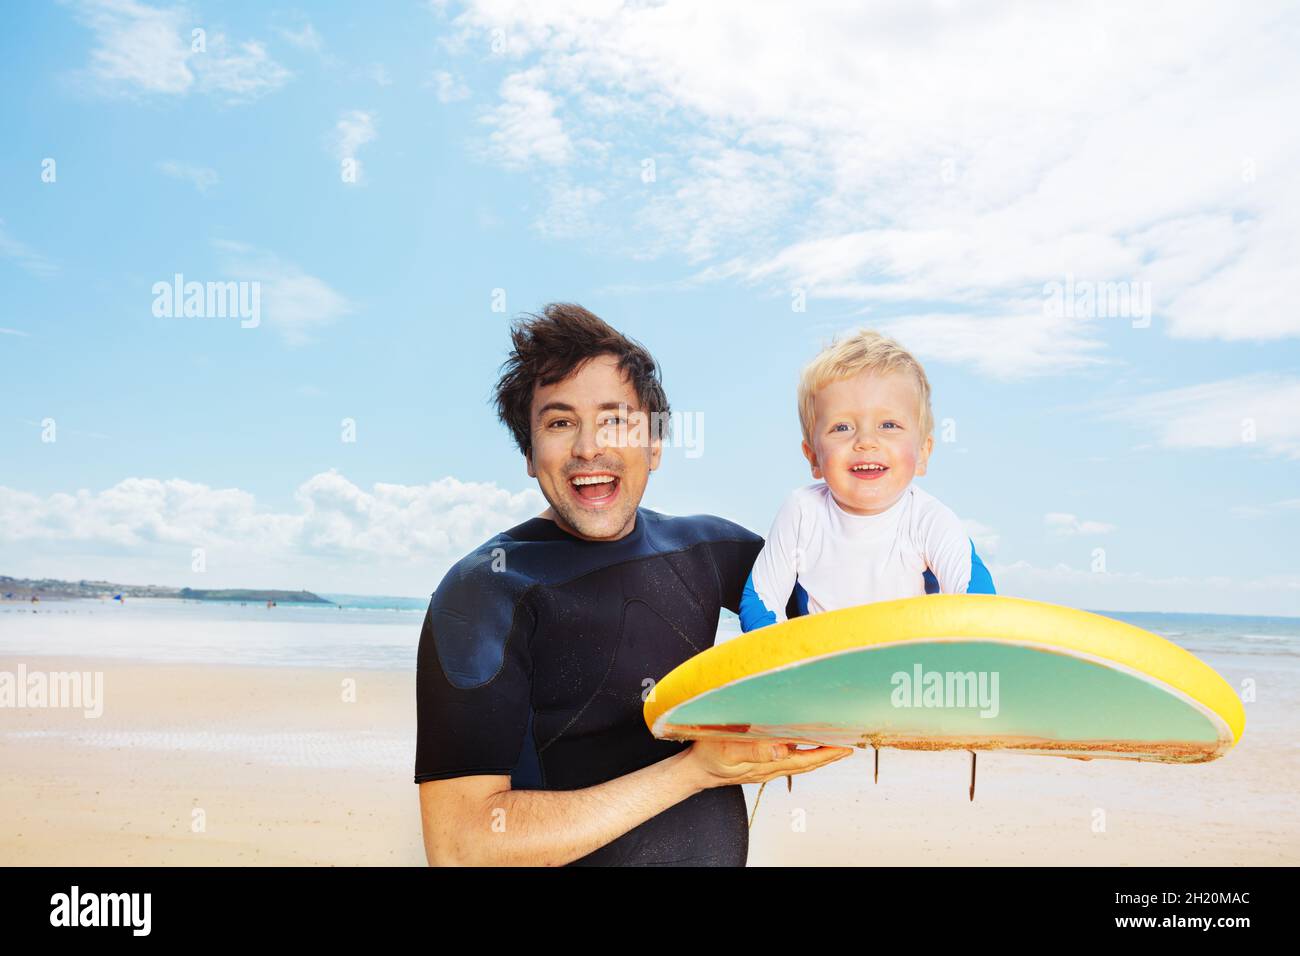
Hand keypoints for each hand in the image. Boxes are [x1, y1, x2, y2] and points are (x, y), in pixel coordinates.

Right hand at [684, 737, 853, 788]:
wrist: (695, 769)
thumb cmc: (708, 757)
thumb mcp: (728, 751)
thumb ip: (754, 750)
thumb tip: (782, 749)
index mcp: (768, 764)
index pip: (806, 760)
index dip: (827, 754)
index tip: (846, 746)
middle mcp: (771, 767)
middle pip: (808, 762)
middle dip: (830, 755)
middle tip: (850, 745)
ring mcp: (766, 766)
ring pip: (800, 760)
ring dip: (819, 753)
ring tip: (835, 744)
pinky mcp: (759, 762)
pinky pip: (788, 758)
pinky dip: (803, 751)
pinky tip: (806, 744)